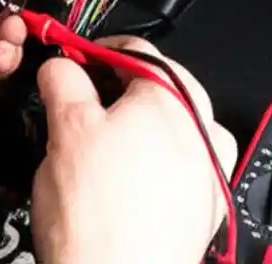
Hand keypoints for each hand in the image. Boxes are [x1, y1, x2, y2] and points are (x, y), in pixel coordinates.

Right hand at [30, 37, 236, 263]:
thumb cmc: (100, 220)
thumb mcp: (64, 130)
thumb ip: (64, 82)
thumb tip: (62, 67)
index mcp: (173, 96)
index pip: (134, 51)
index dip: (95, 53)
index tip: (73, 64)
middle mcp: (202, 127)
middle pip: (157, 89)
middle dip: (116, 93)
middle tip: (79, 107)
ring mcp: (209, 169)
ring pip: (168, 129)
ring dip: (134, 130)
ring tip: (97, 153)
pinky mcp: (206, 205)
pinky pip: (177, 168)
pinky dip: (151, 167)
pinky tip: (121, 186)